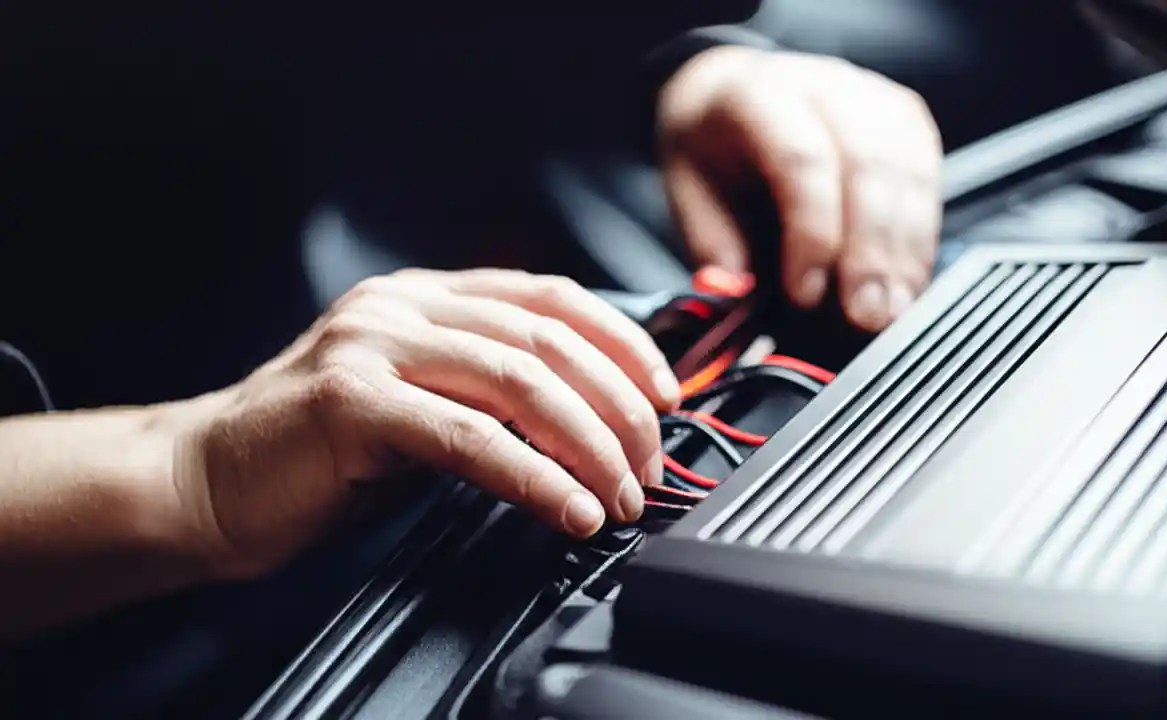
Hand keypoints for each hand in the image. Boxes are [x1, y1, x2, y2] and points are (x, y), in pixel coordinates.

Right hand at [172, 270, 679, 578]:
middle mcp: (405, 303)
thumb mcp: (421, 399)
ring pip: (518, 380)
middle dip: (618, 407)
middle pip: (548, 339)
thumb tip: (595, 417)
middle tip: (650, 467)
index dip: (625, 342)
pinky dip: (532, 475)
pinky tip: (568, 508)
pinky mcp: (349, 400)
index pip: (553, 298)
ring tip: (620, 496)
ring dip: (587, 444)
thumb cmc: (321, 452)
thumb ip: (489, 390)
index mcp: (429, 295)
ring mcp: (373, 342)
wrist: (206, 480)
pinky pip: (466, 435)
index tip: (667, 396)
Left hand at [657, 46, 941, 330]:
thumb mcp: (688, 194)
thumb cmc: (713, 149)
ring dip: (903, 253)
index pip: (801, 160)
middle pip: (866, 166)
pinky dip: (920, 239)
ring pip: (906, 174)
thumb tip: (742, 294)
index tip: (806, 295)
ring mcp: (874, 98)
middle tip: (865, 316)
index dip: (812, 232)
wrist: (734, 95)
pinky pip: (928, 180)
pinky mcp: (908, 120)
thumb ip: (714, 245)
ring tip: (890, 310)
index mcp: (757, 95)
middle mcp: (823, 85)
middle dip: (869, 253)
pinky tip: (906, 282)